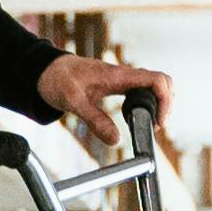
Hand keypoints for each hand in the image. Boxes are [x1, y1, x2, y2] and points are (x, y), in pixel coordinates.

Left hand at [35, 48, 171, 155]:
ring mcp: (122, 80)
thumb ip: (95, 120)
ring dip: (157, 104)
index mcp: (118, 76)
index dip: (165, 101)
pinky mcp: (117, 85)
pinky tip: (135, 118)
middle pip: (161, 83)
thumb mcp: (73, 103)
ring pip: (153, 86)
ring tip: (147, 125)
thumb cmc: (58, 80)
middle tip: (153, 127)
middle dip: (165, 105)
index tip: (158, 122)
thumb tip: (116, 140)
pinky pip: (141, 91)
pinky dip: (146, 104)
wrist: (46, 70)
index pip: (157, 80)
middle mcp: (124, 76)